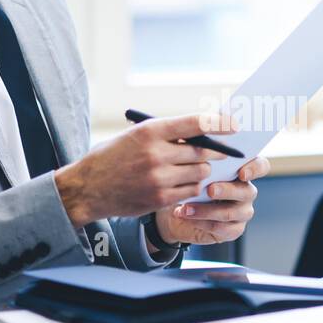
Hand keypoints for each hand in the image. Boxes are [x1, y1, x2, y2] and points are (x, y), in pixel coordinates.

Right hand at [54, 113, 233, 227]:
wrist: (87, 188)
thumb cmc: (113, 156)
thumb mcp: (135, 135)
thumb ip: (166, 134)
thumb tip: (202, 134)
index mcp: (150, 131)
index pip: (194, 124)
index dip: (219, 123)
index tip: (235, 124)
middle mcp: (156, 154)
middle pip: (203, 152)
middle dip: (214, 152)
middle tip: (221, 151)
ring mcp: (159, 178)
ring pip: (200, 173)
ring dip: (201, 171)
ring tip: (192, 168)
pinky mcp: (159, 198)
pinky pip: (190, 191)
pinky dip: (192, 186)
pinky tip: (184, 182)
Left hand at [153, 155, 270, 246]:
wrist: (174, 209)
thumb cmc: (186, 182)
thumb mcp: (190, 163)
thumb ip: (200, 149)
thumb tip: (199, 134)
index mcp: (241, 170)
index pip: (261, 166)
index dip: (255, 169)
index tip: (242, 172)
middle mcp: (246, 191)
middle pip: (247, 191)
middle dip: (226, 190)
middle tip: (209, 190)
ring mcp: (241, 211)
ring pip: (232, 212)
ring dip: (208, 210)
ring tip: (187, 207)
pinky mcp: (233, 229)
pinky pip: (224, 229)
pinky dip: (203, 223)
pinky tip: (187, 216)